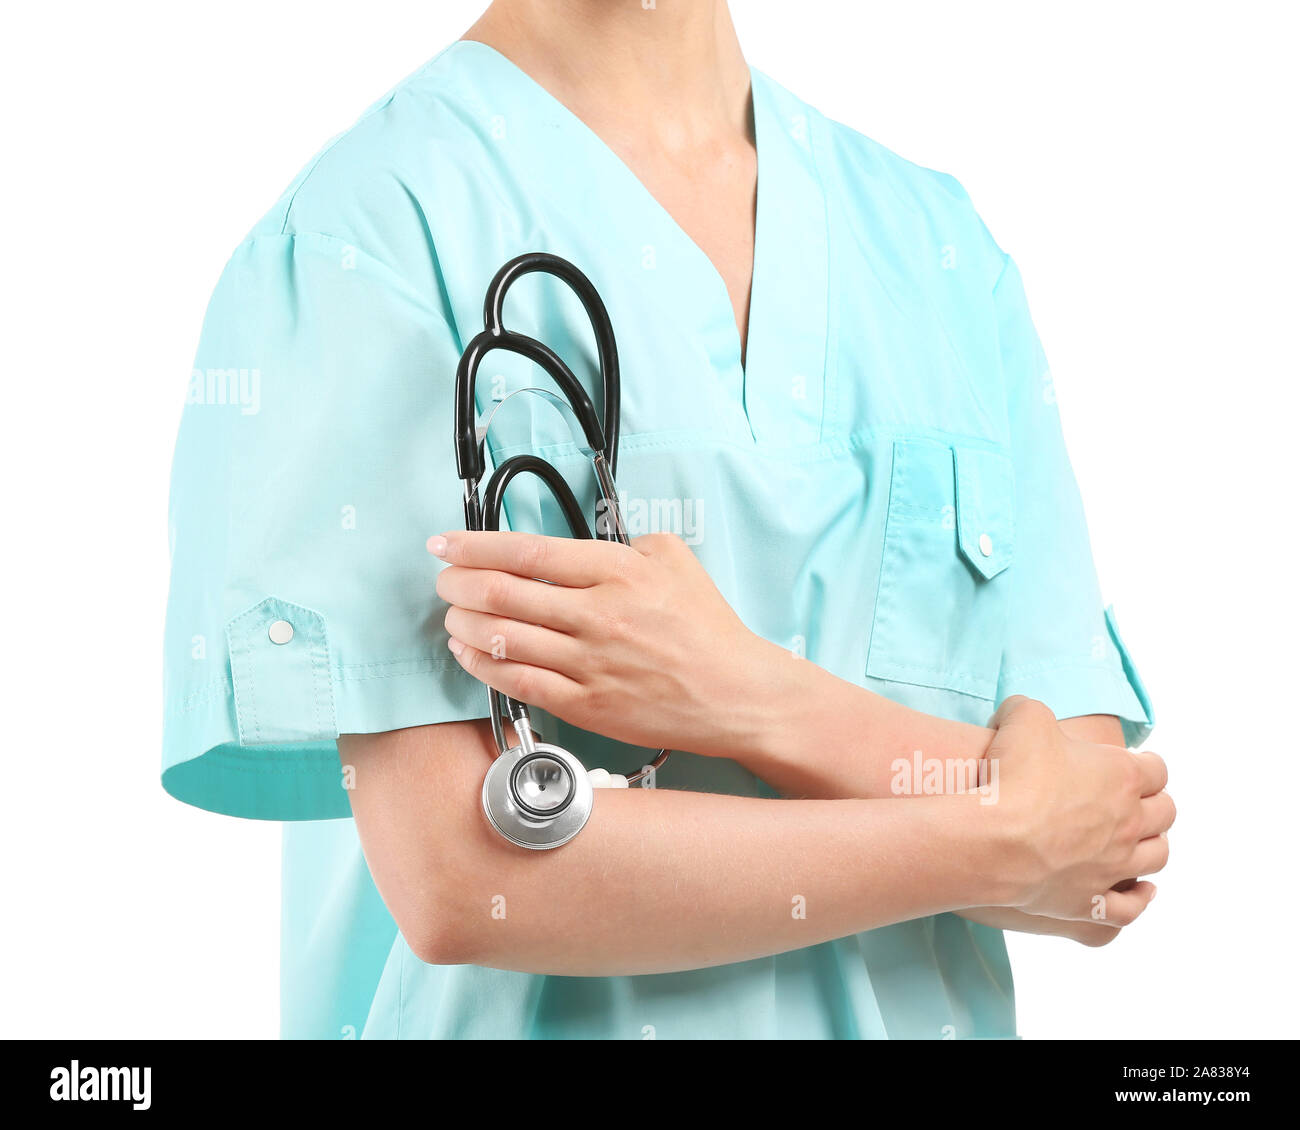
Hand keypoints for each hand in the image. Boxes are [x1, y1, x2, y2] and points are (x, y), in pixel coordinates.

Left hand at [430, 530, 788, 756]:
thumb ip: (625, 541)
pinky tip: (469, 654)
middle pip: (500, 594)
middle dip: (457, 584)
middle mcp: (598, 616)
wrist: (735, 693)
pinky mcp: (586, 705)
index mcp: (617, 572)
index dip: (473, 546)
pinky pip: (517, 682)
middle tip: (444, 580)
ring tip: (452, 615)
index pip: (526, 551)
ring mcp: (589, 663)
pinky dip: (482, 665)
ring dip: (462, 624)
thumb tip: (580, 547)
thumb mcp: (674, 559)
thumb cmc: (707, 628)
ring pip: (500, 639)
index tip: (444, 544)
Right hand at [990, 696, 1174, 923]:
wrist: (992, 839)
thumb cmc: (1010, 775)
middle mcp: (1130, 822)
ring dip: (1152, 845)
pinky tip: (1141, 890)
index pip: (1155, 768)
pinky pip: (1131, 906)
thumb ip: (1031, 709)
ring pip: (1157, 856)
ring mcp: (1116, 864)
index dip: (1143, 764)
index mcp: (1123, 776)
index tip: (1126, 765)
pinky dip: (1140, 897)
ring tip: (1136, 840)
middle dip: (1153, 804)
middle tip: (1132, 801)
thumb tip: (1024, 714)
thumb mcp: (1022, 717)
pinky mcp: (1094, 900)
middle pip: (1164, 812)